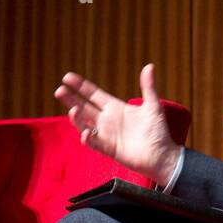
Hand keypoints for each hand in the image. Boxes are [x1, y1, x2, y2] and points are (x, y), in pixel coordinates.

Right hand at [54, 64, 180, 185]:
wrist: (162, 156)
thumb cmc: (158, 131)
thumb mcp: (153, 106)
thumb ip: (148, 87)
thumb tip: (149, 66)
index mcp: (115, 107)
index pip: (93, 94)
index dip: (80, 86)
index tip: (67, 77)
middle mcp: (107, 120)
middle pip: (84, 107)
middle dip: (71, 99)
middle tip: (59, 91)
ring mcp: (106, 135)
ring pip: (85, 124)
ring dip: (77, 118)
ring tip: (72, 110)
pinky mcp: (109, 149)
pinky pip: (95, 143)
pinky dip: (89, 139)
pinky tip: (85, 132)